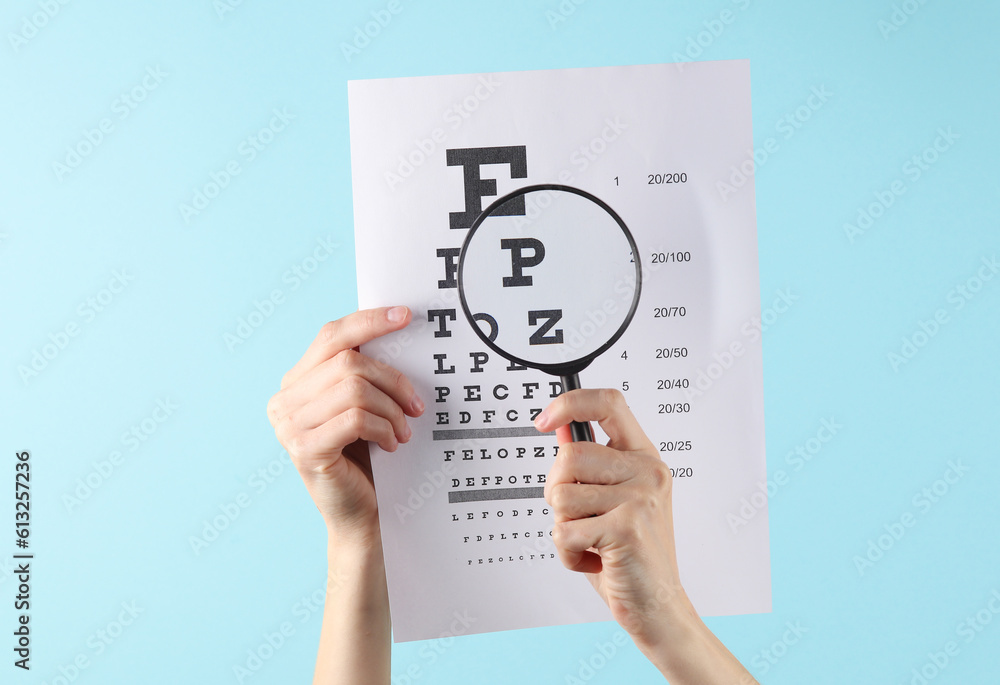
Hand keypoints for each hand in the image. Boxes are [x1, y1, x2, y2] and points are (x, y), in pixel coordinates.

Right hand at [266, 306, 423, 541]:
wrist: (362, 516)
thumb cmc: (365, 459)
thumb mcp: (362, 407)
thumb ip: (364, 374)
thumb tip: (398, 329)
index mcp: (296, 382)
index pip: (331, 335)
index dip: (368, 321)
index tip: (404, 315)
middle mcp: (284, 401)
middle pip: (348, 362)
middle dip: (393, 380)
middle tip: (417, 406)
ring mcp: (289, 426)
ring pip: (354, 389)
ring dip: (391, 409)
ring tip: (404, 430)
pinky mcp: (304, 450)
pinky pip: (355, 419)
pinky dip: (383, 428)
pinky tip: (391, 444)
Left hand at [537, 388, 689, 652]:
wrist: (659, 605)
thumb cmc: (632, 555)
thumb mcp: (609, 500)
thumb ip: (588, 463)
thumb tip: (558, 426)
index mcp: (644, 457)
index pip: (608, 403)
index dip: (570, 402)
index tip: (544, 419)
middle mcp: (647, 472)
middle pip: (569, 454)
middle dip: (556, 490)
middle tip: (578, 517)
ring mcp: (640, 498)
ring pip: (560, 493)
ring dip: (563, 527)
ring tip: (591, 542)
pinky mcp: (627, 526)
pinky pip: (564, 530)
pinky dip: (568, 553)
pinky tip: (594, 560)